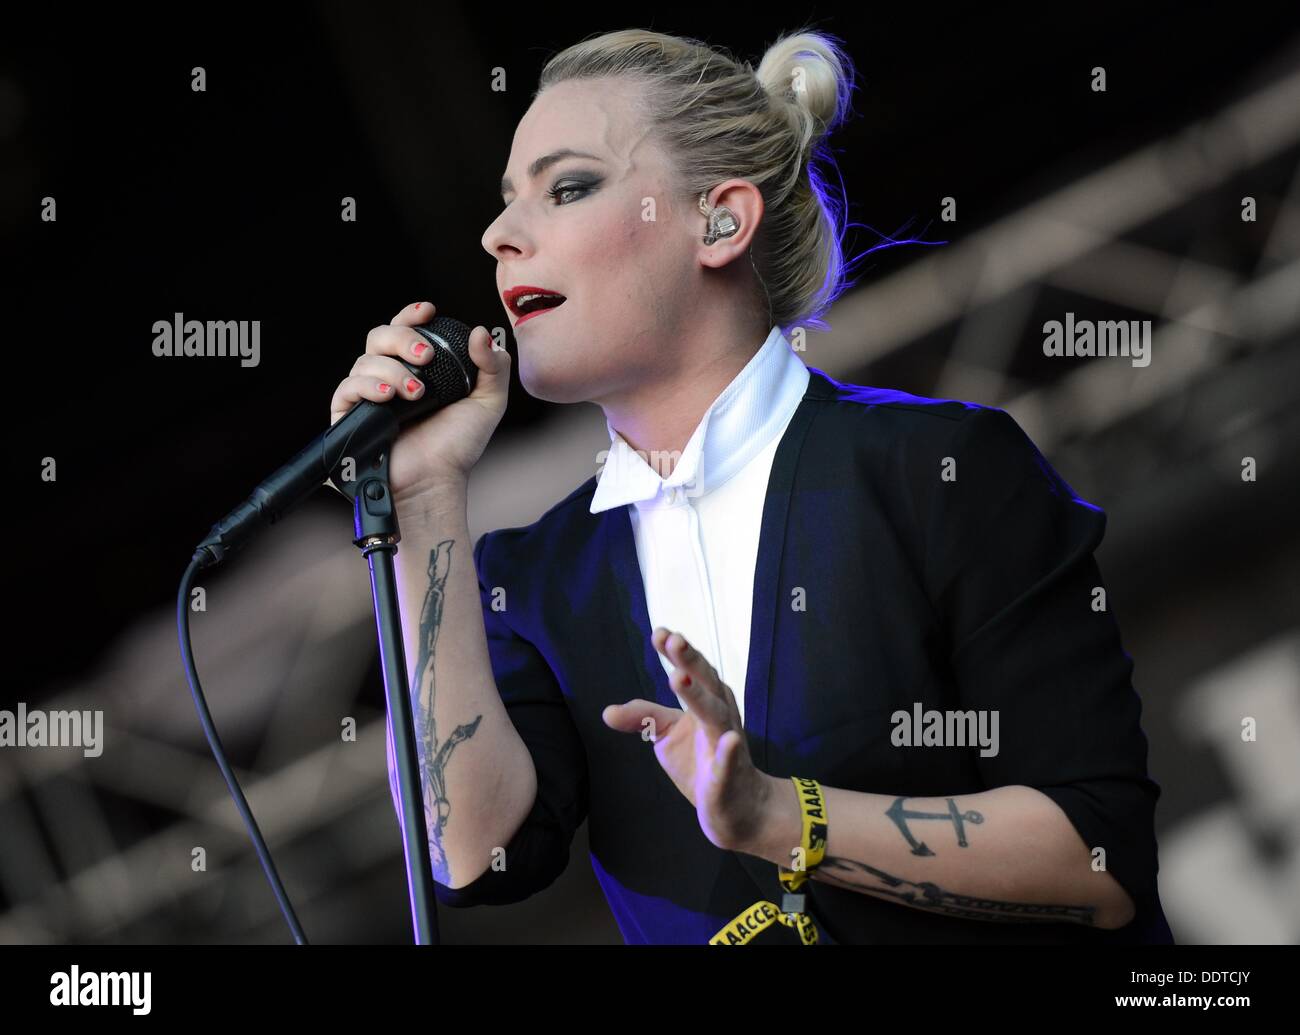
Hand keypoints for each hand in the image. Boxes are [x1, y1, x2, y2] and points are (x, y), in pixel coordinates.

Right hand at [327, 301, 509, 502]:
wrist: (436, 481)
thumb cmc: (457, 446)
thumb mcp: (488, 402)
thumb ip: (494, 366)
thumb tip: (482, 333)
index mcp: (416, 369)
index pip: (404, 330)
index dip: (411, 316)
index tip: (427, 312)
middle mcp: (389, 378)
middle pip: (379, 337)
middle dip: (401, 338)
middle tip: (425, 356)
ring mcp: (368, 396)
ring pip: (365, 361)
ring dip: (392, 370)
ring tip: (416, 393)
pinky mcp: (349, 416)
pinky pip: (346, 388)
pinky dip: (367, 387)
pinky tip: (389, 397)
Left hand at [601, 627, 773, 853]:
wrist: (736, 805)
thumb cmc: (701, 760)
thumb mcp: (668, 735)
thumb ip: (643, 718)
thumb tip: (606, 712)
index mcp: (706, 701)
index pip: (691, 671)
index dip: (676, 652)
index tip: (660, 632)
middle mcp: (720, 714)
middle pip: (707, 683)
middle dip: (690, 661)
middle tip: (673, 641)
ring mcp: (726, 743)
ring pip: (715, 715)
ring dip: (698, 696)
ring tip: (678, 678)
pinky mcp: (729, 773)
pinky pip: (730, 760)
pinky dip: (729, 750)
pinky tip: (729, 740)